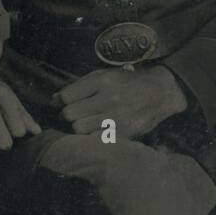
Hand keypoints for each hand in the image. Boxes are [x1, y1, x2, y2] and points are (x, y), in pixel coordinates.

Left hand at [54, 64, 187, 139]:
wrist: (160, 92)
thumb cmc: (128, 82)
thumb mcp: (105, 76)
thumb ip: (80, 86)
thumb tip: (55, 99)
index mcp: (102, 81)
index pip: (67, 96)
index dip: (61, 101)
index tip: (64, 104)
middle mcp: (108, 98)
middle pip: (70, 114)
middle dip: (69, 115)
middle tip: (76, 114)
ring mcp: (116, 117)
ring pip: (79, 129)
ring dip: (79, 127)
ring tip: (87, 122)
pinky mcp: (123, 132)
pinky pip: (95, 138)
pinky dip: (93, 136)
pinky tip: (98, 130)